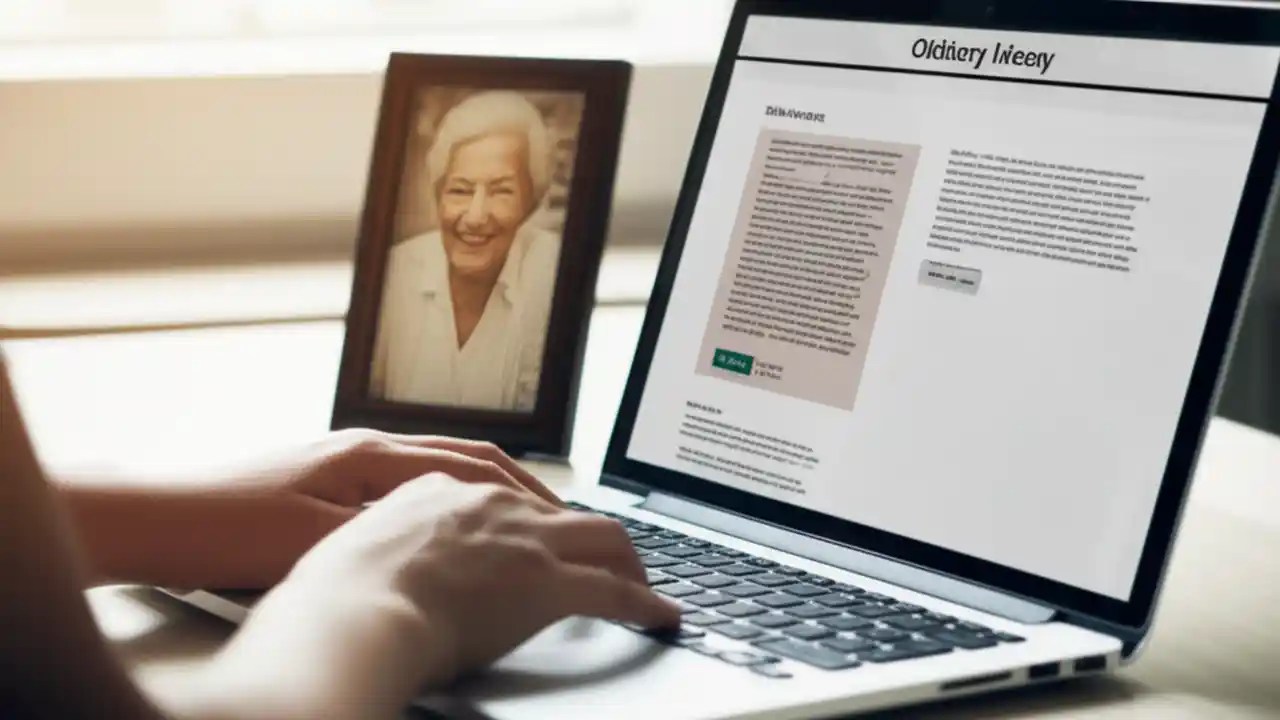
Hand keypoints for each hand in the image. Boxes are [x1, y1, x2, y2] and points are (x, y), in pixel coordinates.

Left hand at [61, 428, 561, 589]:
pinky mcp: (327, 476)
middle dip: (520, 482)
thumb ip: (392, 533)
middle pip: (466, 454)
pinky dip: (449, 492)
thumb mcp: (320, 539)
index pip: (472, 467)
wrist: (162, 515)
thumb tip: (452, 534)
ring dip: (487, 484)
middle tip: (560, 512)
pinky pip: (411, 477)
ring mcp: (346, 457)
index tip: (562, 518)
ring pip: (440, 462)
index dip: (524, 495)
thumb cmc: (230, 529)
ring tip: (521, 509)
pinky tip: (450, 514)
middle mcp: (366, 446)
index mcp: (373, 457)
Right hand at [191, 476, 678, 719]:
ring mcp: (517, 537)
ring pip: (599, 535)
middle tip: (608, 555)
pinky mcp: (543, 580)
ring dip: (628, 560)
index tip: (541, 532)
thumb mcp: (333, 550)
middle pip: (557, 505)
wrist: (341, 615)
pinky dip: (644, 600)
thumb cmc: (321, 598)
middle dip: (589, 530)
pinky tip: (660, 613)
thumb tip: (381, 569)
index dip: (529, 515)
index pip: (499, 490)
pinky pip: (612, 587)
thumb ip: (369, 548)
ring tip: (644, 582)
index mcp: (430, 489)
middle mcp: (481, 501)